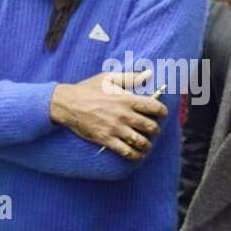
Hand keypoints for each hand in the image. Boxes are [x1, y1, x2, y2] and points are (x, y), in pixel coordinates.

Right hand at [49, 70, 167, 159]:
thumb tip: (148, 74)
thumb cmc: (88, 89)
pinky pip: (126, 152)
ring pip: (140, 141)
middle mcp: (123, 115)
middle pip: (150, 127)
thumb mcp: (108, 78)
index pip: (154, 107)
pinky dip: (135, 155)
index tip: (161, 114)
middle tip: (153, 130)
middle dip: (155, 130)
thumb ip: (130, 77)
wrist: (67, 104)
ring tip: (147, 144)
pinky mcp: (106, 139)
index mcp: (126, 99)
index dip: (162, 112)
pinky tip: (137, 154)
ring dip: (147, 145)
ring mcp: (115, 128)